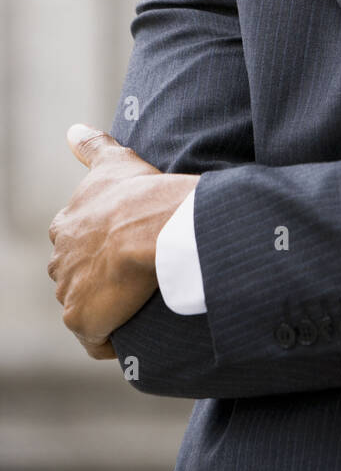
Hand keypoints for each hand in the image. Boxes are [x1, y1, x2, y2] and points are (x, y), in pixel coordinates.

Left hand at [48, 124, 199, 358]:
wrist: (150, 227)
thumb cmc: (137, 193)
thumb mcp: (114, 162)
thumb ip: (92, 146)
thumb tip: (73, 129)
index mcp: (66, 227)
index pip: (73, 243)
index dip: (97, 247)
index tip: (122, 248)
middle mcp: (60, 261)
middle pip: (75, 277)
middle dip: (97, 280)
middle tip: (133, 277)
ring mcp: (69, 293)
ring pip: (84, 307)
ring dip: (106, 309)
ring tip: (139, 305)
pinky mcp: (82, 321)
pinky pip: (95, 341)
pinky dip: (110, 340)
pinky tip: (134, 335)